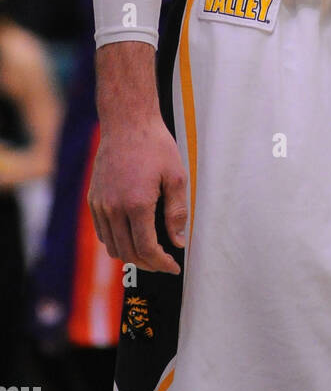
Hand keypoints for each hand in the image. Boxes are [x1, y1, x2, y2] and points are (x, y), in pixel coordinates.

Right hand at [89, 114, 186, 274]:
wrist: (127, 123)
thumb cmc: (155, 146)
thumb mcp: (175, 176)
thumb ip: (176, 212)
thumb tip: (177, 241)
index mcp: (137, 204)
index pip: (147, 249)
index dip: (161, 263)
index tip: (174, 267)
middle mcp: (114, 208)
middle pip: (128, 253)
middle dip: (148, 264)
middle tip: (164, 262)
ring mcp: (100, 204)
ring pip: (112, 246)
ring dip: (131, 255)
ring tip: (150, 252)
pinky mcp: (93, 199)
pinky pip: (102, 231)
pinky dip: (117, 241)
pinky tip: (132, 235)